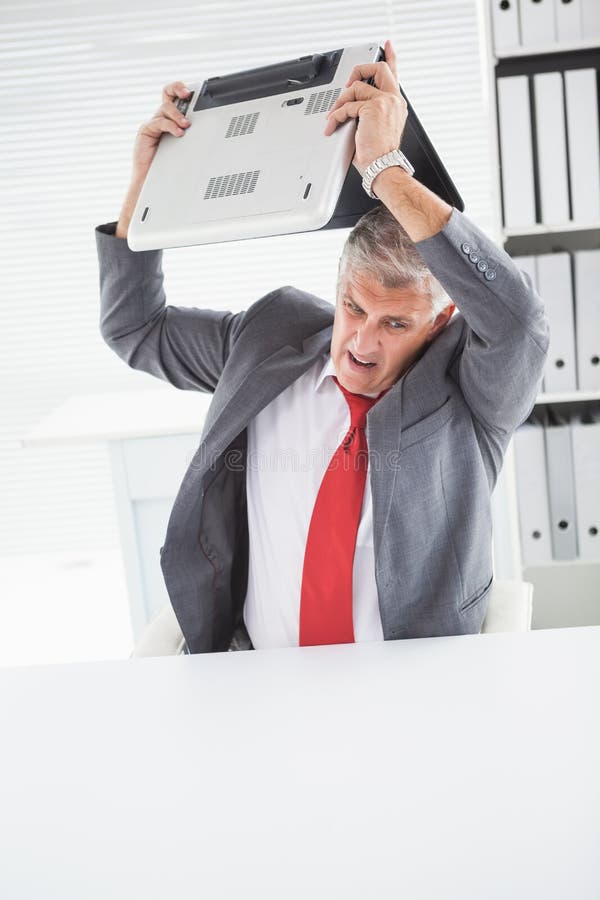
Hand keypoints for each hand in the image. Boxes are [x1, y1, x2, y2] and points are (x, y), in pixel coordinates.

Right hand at [130, 80, 191, 181]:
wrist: (151, 179)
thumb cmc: (169, 165)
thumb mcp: (185, 148)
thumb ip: (193, 137)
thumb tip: (212, 132)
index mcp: (173, 119)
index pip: (177, 97)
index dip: (184, 90)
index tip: (196, 92)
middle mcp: (163, 117)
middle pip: (168, 93)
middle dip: (178, 88)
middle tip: (187, 94)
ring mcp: (154, 123)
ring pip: (165, 107)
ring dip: (177, 114)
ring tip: (185, 124)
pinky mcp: (146, 130)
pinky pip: (159, 122)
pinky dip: (170, 126)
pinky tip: (178, 133)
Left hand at [323, 40, 407, 176]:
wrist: (382, 167)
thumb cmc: (379, 154)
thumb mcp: (377, 128)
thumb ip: (370, 112)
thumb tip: (351, 107)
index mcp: (396, 104)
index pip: (394, 74)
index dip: (391, 57)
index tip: (388, 45)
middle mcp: (393, 100)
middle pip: (377, 68)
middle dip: (358, 71)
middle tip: (347, 85)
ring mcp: (384, 102)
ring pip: (356, 87)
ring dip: (340, 102)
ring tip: (334, 117)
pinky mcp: (372, 108)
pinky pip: (347, 106)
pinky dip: (336, 116)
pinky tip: (332, 125)